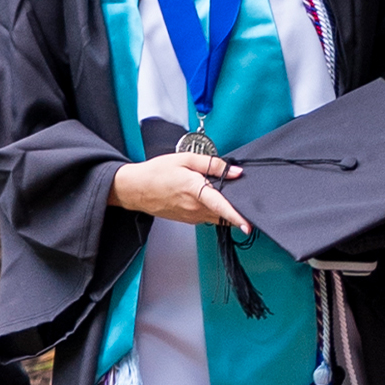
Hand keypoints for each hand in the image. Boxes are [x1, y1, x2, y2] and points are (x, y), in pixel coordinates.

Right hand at [110, 152, 248, 232]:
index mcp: (195, 190)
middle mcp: (194, 207)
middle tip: (237, 195)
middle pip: (223, 212)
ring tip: (219, 194)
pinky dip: (213, 210)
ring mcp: (191, 216)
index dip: (236, 216)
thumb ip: (212, 164)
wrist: (136, 189)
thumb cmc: (157, 172)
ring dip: (224, 210)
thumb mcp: (185, 160)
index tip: (248, 225)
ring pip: (216, 216)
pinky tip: (205, 197)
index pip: (220, 206)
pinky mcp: (188, 220)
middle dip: (234, 208)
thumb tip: (234, 171)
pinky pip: (207, 217)